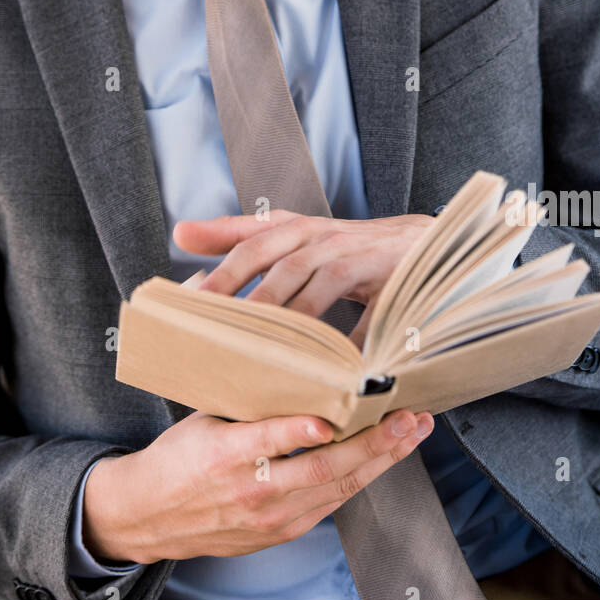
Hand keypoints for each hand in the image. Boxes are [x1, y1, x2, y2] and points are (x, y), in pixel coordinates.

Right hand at [82, 406, 433, 564]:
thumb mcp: (202, 419)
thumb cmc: (177, 458)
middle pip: (322, 470)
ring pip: (336, 489)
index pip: (270, 442)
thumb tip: (289, 363)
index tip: (332, 417)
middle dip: (373, 443)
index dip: (302, 430)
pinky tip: (384, 457)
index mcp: (225, 456)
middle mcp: (253, 492)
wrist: (149, 516)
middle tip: (407, 418)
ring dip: (380, 460)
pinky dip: (360, 477)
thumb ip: (247, 402)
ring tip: (411, 433)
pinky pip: (330, 503)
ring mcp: (270, 518)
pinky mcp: (280, 532)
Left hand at [172, 210, 436, 343]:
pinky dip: (352, 344)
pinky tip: (333, 372)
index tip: (190, 301)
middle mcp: (325, 238)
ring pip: (321, 288)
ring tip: (268, 355)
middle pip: (282, 268)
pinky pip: (369, 318)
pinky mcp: (390, 283)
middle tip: (218, 336)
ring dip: (295, 321)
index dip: (223, 273)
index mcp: (296, 228)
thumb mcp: (290, 230)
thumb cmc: (343, 242)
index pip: (252, 246)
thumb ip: (237, 232)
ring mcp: (359, 258)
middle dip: (250, 301)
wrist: (418, 242)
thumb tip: (180, 232)